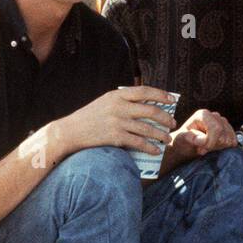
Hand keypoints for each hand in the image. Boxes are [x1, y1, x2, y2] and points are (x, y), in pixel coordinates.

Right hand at [54, 86, 176, 158]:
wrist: (69, 132)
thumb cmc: (89, 117)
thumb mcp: (105, 102)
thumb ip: (123, 101)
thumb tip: (147, 104)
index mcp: (116, 95)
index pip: (144, 91)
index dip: (161, 94)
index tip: (173, 99)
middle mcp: (118, 107)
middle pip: (150, 110)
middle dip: (165, 117)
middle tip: (173, 123)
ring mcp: (117, 122)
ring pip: (147, 128)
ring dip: (161, 134)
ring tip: (167, 139)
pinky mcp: (115, 137)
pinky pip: (138, 142)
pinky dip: (150, 147)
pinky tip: (156, 150)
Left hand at [168, 108, 238, 162]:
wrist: (185, 146)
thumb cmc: (182, 141)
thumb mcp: (181, 139)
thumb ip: (191, 137)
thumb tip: (203, 139)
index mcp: (203, 114)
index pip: (217, 128)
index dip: (211, 142)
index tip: (201, 149)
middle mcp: (215, 115)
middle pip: (224, 134)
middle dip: (213, 146)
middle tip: (202, 149)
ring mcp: (223, 123)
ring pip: (229, 139)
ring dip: (218, 148)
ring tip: (207, 148)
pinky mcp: (229, 131)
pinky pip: (233, 142)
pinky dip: (224, 148)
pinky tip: (214, 148)